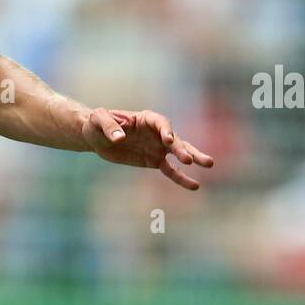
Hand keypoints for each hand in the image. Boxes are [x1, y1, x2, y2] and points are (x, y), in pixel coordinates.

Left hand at [81, 108, 213, 189]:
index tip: (168, 140)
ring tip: (209, 164)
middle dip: (182, 148)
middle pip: (174, 139)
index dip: (166, 130)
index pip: (160, 122)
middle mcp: (156, 132)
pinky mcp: (154, 161)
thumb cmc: (96, 124)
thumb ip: (109, 126)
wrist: (95, 137)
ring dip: (193, 157)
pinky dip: (182, 178)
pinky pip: (171, 170)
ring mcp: (158, 146)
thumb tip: (119, 138)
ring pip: (179, 153)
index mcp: (145, 118)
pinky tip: (195, 186)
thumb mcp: (98, 119)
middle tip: (190, 159)